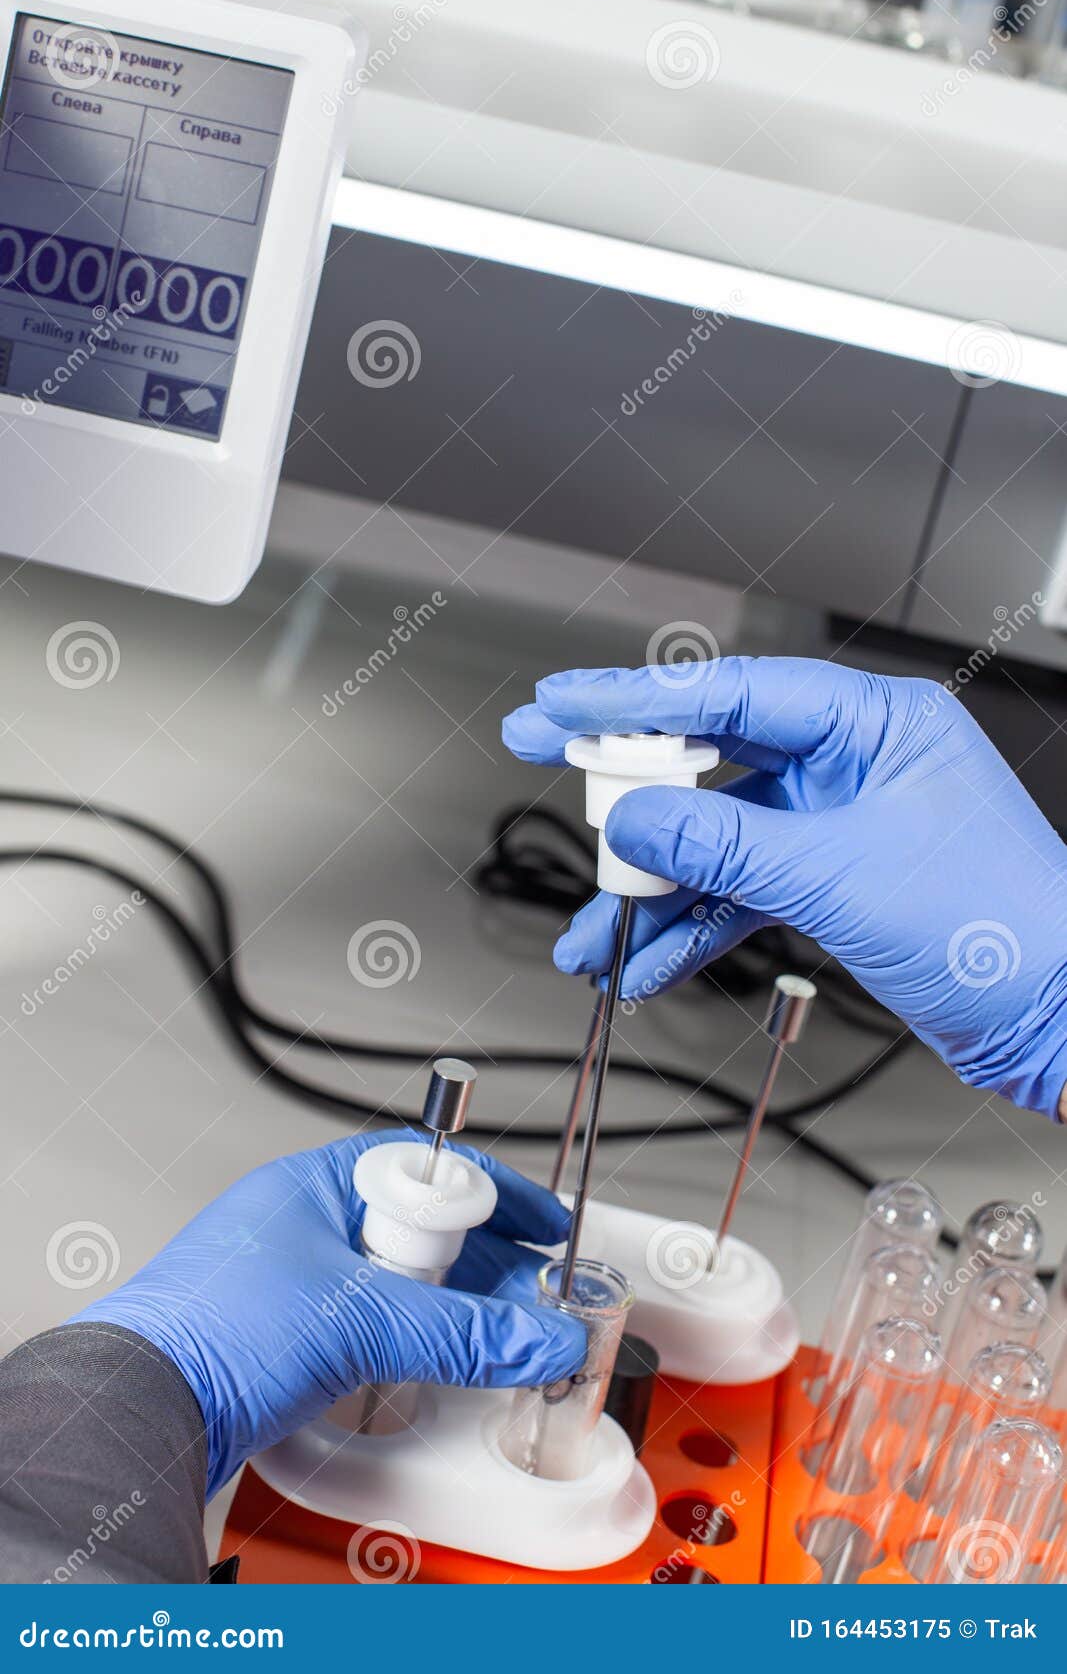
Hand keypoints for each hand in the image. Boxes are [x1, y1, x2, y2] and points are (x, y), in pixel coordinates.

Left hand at [75, 1132, 583, 1495]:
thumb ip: (463, 1332)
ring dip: (453, 1306)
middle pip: (421, 1230)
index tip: (543, 1225)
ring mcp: (293, 1279)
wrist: (138, 1409)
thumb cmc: (212, 1331)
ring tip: (503, 1334)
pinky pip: (370, 1320)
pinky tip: (442, 1361)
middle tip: (534, 1293)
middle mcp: (304, 1223)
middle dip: (484, 1263)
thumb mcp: (362, 1320)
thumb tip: (537, 1334)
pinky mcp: (286, 1334)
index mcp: (316, 1185)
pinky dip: (414, 1337)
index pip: (428, 1170)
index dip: (494, 1195)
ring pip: (397, 1280)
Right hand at [503, 658, 1066, 1118]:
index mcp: (874, 723)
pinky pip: (743, 891)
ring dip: (654, 889)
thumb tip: (635, 817)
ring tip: (593, 935)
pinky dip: (696, 927)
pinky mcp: (837, 881)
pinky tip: (649, 961)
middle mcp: (855, 762)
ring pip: (718, 839)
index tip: (560, 703)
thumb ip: (726, 842)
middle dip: (628, 798)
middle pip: (711, 759)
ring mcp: (843, 822)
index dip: (632, 698)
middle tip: (545, 771)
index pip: (730, 691)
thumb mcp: (841, 877)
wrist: (1060, 1020)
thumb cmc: (1003, 931)